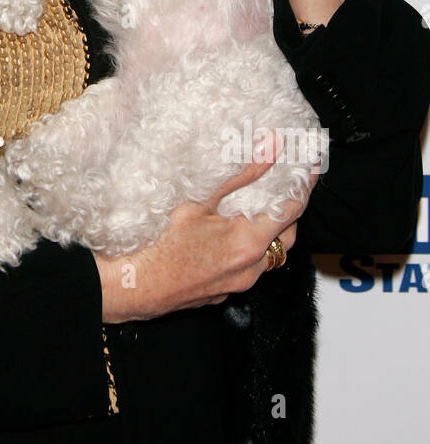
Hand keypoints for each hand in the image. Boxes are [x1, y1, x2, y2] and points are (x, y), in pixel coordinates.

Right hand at [94, 140, 319, 324]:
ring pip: (268, 256)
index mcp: (249, 243)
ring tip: (256, 208)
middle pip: (287, 238)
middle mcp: (251, 269)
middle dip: (289, 212)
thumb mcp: (198, 202)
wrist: (131, 286)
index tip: (312, 163)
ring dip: (268, 233)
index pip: (292, 209)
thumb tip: (271, 150)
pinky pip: (247, 269)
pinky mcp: (222, 294)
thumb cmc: (158, 243)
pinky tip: (227, 235)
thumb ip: (239, 176)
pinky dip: (247, 249)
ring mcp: (237, 285)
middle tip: (284, 187)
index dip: (304, 184)